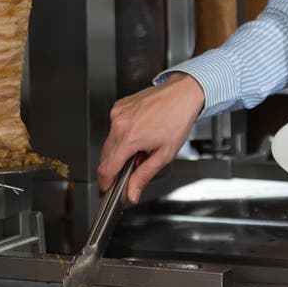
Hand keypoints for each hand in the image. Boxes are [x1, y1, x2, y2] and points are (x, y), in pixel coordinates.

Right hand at [97, 73, 204, 203]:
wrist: (182, 93)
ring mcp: (117, 113)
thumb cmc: (178, 118)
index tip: (110, 189)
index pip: (106, 169)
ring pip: (109, 142)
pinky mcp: (119, 106)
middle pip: (105, 157)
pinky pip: (114, 127)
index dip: (107, 183)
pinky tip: (139, 132)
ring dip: (120, 150)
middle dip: (116, 167)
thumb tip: (132, 193)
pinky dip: (122, 134)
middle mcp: (119, 123)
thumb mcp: (165, 154)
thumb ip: (144, 176)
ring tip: (142, 146)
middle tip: (136, 166)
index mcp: (129, 137)